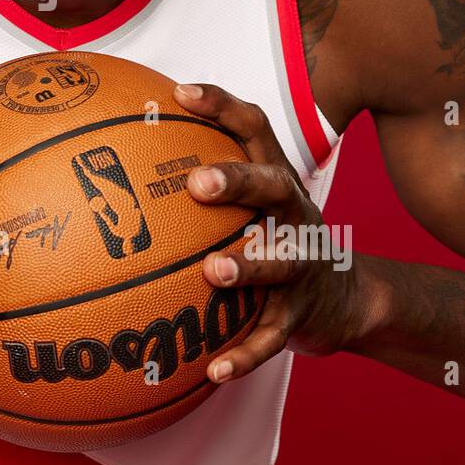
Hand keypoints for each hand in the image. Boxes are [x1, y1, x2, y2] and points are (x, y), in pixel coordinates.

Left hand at [174, 82, 366, 383]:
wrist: (347, 299)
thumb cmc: (273, 239)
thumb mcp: (251, 201)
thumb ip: (202, 175)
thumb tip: (117, 147)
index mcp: (274, 180)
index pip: (253, 129)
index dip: (221, 106)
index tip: (180, 93)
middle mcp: (291, 214)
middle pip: (272, 185)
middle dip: (236, 180)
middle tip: (197, 183)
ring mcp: (300, 265)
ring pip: (278, 263)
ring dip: (247, 267)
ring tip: (214, 271)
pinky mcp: (300, 314)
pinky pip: (270, 337)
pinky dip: (245, 355)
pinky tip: (214, 371)